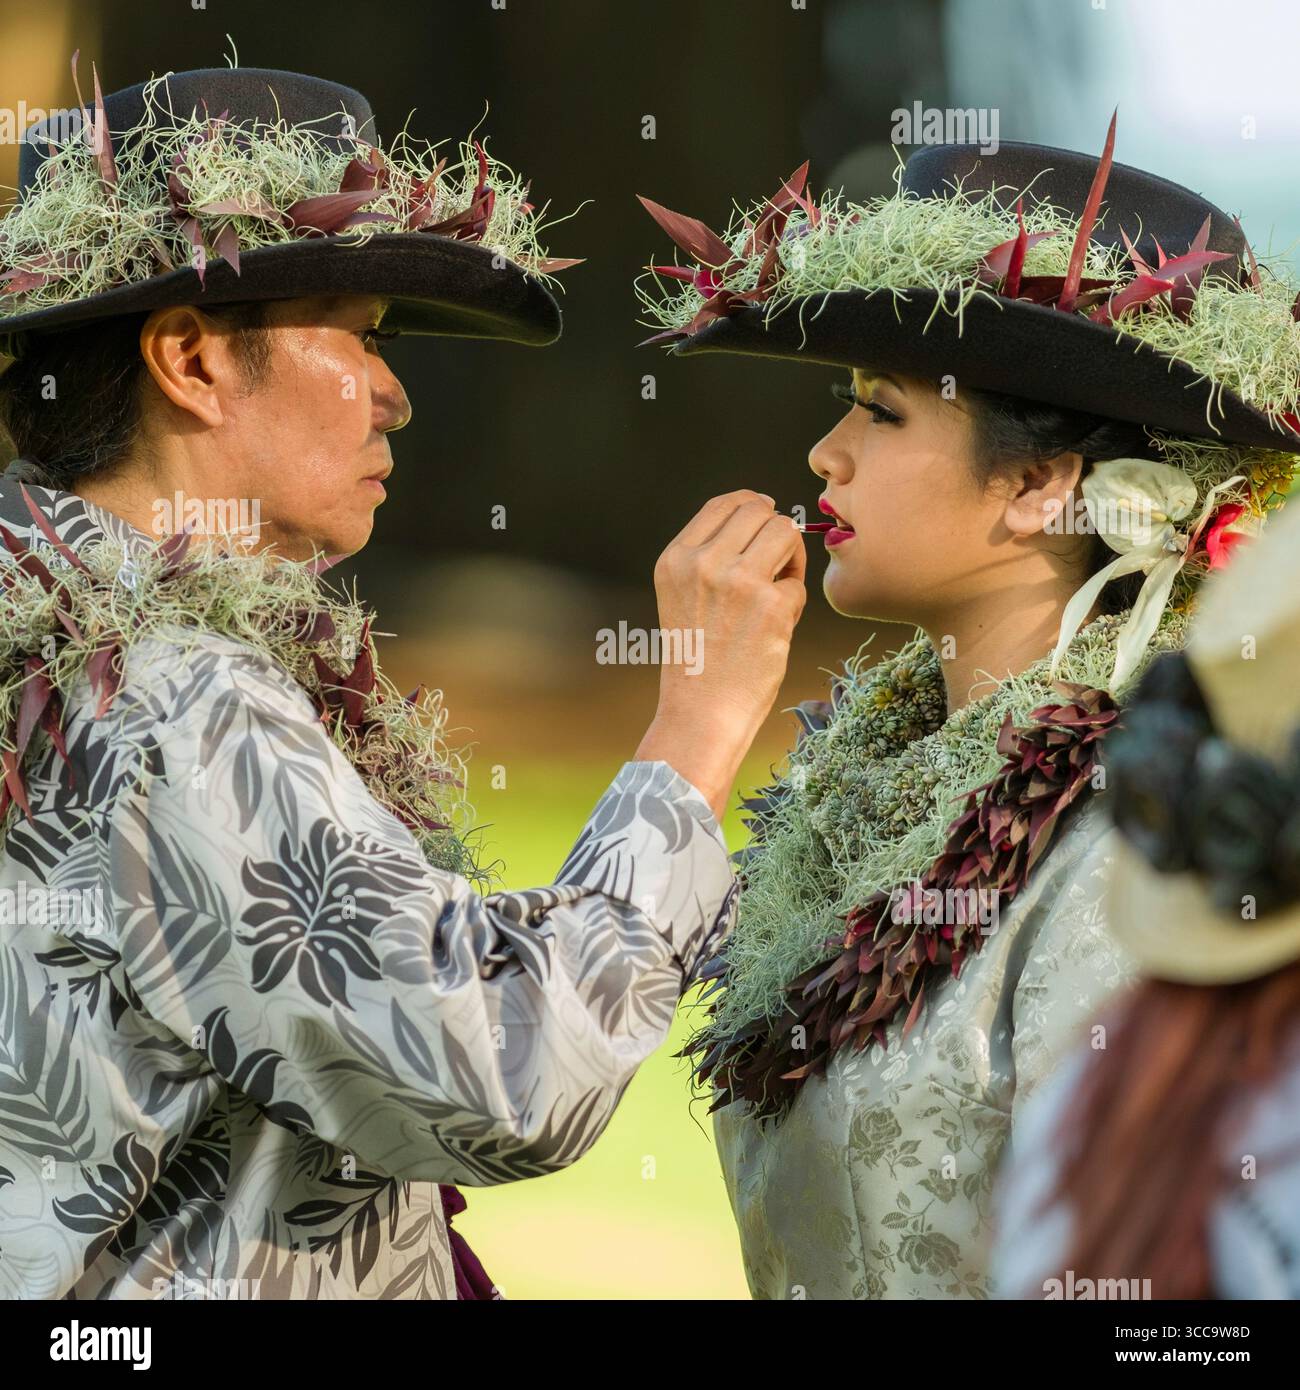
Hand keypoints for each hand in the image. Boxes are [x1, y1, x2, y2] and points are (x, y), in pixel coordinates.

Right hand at [635, 490, 806, 820]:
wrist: (702, 713)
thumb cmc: (701, 658)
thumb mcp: (685, 596)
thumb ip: (713, 555)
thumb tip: (769, 514)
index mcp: (675, 559)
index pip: (723, 503)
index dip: (752, 505)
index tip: (766, 520)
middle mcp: (701, 564)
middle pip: (758, 511)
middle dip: (774, 532)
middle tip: (775, 566)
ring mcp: (737, 582)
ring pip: (784, 532)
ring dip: (789, 558)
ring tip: (777, 591)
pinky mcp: (771, 605)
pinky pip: (798, 582)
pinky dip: (793, 601)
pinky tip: (774, 627)